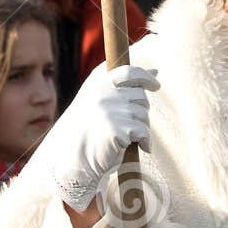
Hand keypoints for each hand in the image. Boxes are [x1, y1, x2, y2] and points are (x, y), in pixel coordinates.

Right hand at [40, 62, 157, 212]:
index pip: (128, 71)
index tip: (156, 85)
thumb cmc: (87, 129)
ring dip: (142, 128)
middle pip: (140, 96)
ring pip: (143, 115)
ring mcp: (109, 109)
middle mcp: (102, 92)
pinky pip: (144, 132)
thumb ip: (123, 85)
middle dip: (141, 111)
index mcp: (96, 82)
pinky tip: (140, 147)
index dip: (145, 77)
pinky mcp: (117, 128)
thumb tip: (155, 70)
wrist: (70, 156)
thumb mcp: (98, 99)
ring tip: (127, 138)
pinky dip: (145, 141)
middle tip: (129, 125)